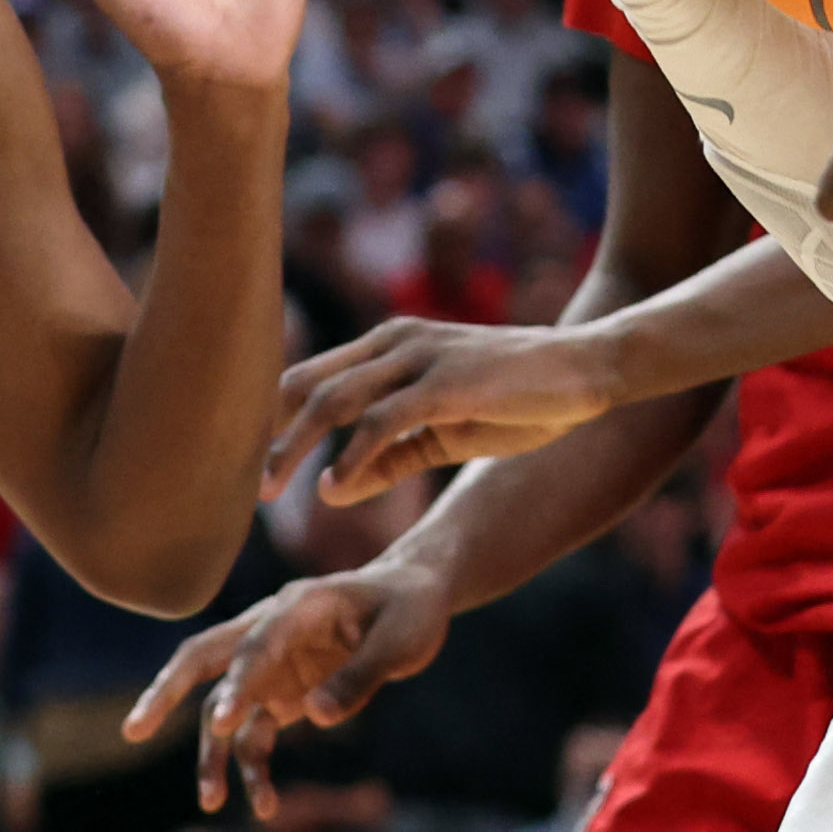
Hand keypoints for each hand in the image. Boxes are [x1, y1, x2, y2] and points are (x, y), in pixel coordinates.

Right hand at [123, 560, 451, 818]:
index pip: (257, 643)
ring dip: (211, 755)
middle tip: (133, 729)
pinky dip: (250, 768)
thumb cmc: (410, 607)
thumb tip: (317, 716)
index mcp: (299, 605)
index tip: (223, 721)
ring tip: (210, 802)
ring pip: (220, 708)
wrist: (416, 597)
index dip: (239, 681)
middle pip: (204, 660)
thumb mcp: (402, 637)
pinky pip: (251, 735)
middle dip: (165, 693)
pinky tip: (262, 803)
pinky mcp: (279, 694)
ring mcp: (270, 667)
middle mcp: (271, 633)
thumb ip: (362, 675)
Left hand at [263, 317, 626, 505]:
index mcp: (391, 344)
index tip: (246, 470)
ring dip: (293, 448)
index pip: (306, 377)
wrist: (590, 368)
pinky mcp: (448, 380)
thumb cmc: (519, 399)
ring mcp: (423, 356)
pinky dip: (352, 455)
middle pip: (304, 384)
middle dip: (267, 436)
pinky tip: (334, 488)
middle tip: (242, 486)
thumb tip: (326, 492)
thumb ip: (387, 459)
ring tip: (268, 490)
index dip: (270, 422)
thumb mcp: (443, 434)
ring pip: (333, 399)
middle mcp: (398, 340)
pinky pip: (383, 420)